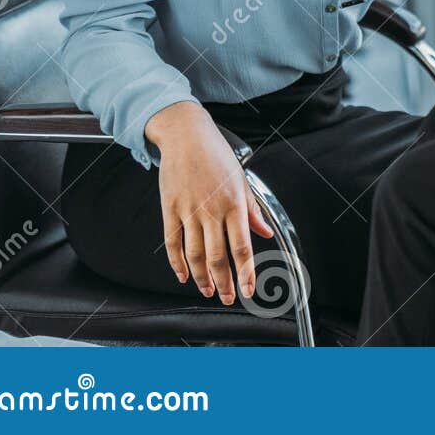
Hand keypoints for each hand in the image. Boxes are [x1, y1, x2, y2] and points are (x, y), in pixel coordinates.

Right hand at [145, 101, 273, 303]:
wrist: (186, 135)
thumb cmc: (216, 155)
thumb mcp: (242, 180)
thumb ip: (253, 210)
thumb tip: (265, 233)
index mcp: (234, 204)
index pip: (242, 247)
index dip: (245, 272)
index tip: (248, 290)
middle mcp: (211, 211)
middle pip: (217, 256)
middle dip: (224, 282)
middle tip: (227, 298)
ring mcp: (188, 211)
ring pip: (194, 254)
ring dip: (201, 277)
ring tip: (208, 290)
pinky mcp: (169, 210)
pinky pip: (173, 242)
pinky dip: (177, 262)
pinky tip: (183, 275)